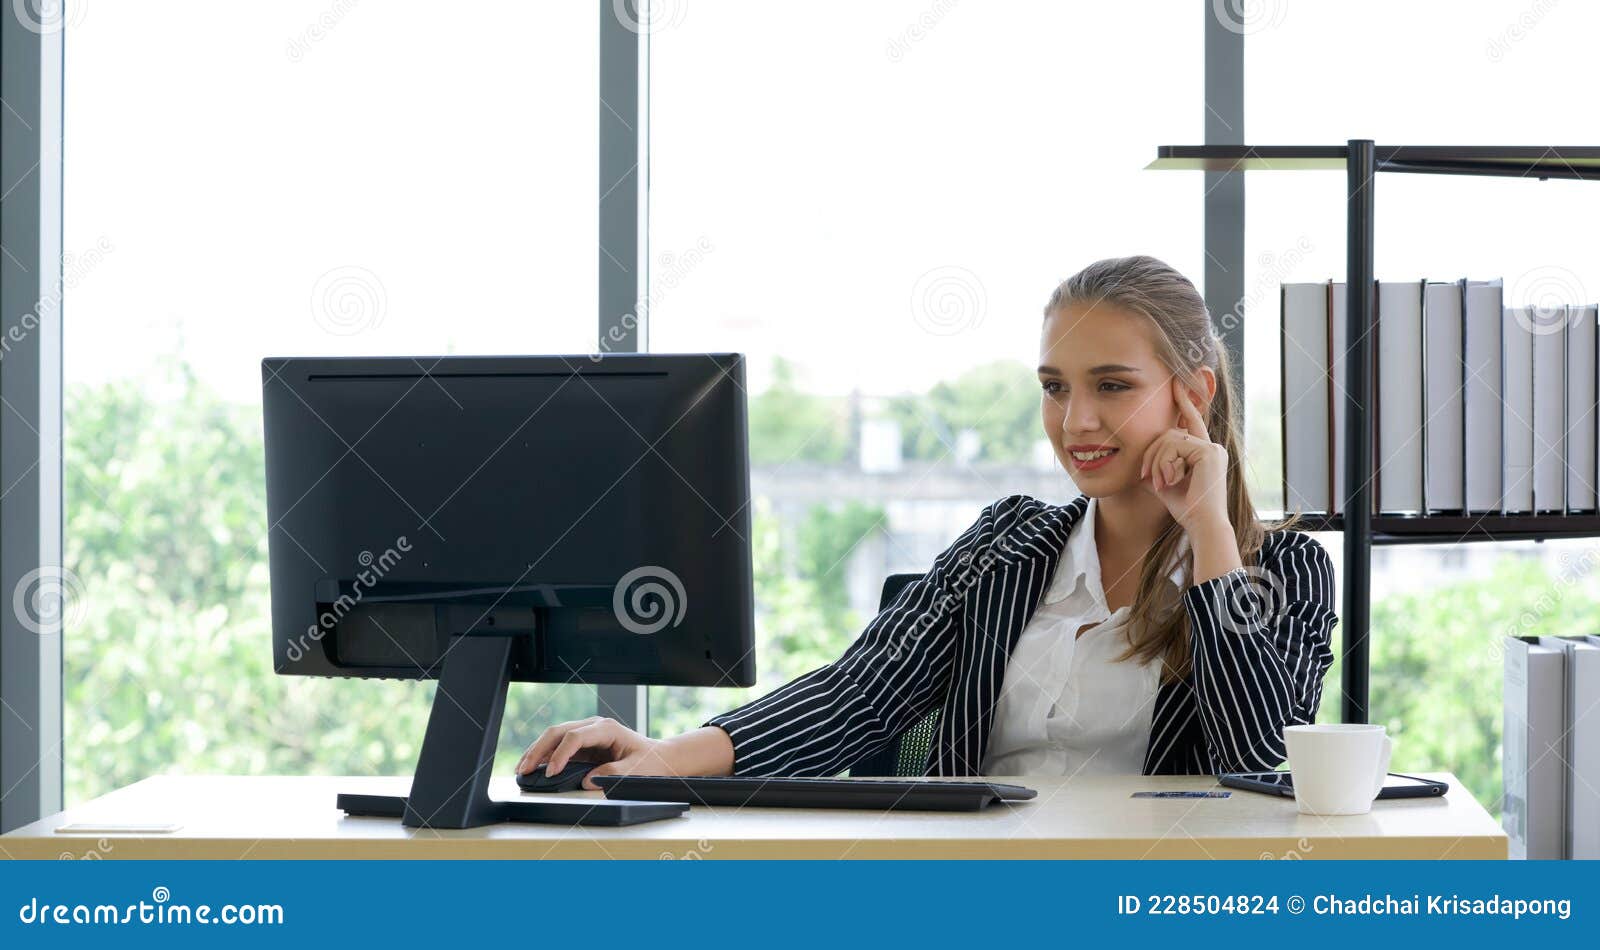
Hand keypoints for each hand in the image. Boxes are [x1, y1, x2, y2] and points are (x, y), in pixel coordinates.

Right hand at [516, 716, 673, 790]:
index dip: (560, 754)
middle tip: (525, 770)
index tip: (551, 773)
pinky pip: (558, 745)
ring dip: (536, 751)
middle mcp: (593, 726)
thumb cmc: (649, 761)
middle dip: (539, 750)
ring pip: (553, 736)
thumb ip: (614, 774)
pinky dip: (543, 755)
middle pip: (558, 731)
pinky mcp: (582, 743)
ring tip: (522, 769)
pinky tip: (532, 766)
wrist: (657, 757)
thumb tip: (587, 781)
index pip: (575, 737)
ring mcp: (586, 732)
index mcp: (606, 728)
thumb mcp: (636, 769)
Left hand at [1138, 377, 1229, 532]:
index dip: (1185, 402)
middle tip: (1146, 477)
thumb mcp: (1164, 484)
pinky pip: (1175, 446)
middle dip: (1151, 454)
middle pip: (1169, 434)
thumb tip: (1140, 465)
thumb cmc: (1186, 510)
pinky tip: (1169, 481)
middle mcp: (1211, 448)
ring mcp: (1212, 448)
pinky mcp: (1209, 452)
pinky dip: (1164, 464)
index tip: (1178, 383)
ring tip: (1159, 483)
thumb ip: (1155, 468)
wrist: (1202, 524)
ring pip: (1169, 439)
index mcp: (1203, 453)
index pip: (1191, 422)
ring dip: (1156, 462)